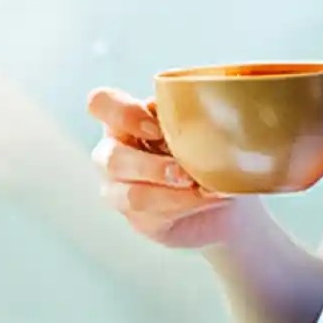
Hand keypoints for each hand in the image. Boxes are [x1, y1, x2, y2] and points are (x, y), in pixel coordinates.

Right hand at [87, 87, 246, 248]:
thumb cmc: (205, 145)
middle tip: (186, 171)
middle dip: (152, 167)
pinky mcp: (137, 218)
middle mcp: (113, 153)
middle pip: (111, 159)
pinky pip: (153, 216)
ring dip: (171, 192)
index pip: (100, 104)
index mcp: (123, 119)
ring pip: (132, 195)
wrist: (222, 190)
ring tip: (202, 187)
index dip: (124, 115)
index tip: (157, 128)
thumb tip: (214, 107)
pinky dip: (185, 205)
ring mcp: (119, 189)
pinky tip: (209, 197)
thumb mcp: (200, 123)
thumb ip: (194, 113)